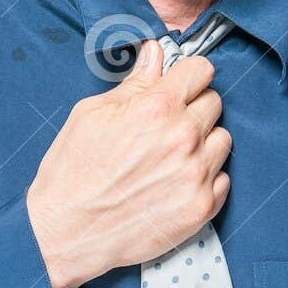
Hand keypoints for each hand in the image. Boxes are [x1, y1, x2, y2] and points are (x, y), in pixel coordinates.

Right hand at [27, 39, 230, 287]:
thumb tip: (156, 55)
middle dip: (193, 108)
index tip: (179, 86)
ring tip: (171, 157)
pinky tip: (175, 182)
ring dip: (203, 143)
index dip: (187, 76)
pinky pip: (223, 178)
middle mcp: (183, 138)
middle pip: (214, 102)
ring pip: (222, 140)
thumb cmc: (71, 173)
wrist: (65, 233)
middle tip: (166, 125)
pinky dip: (205, 177)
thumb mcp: (90, 115)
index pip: (201, 70)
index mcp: (156, 107)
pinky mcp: (201, 208)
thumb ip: (132, 84)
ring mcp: (195, 175)